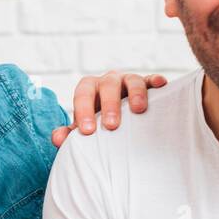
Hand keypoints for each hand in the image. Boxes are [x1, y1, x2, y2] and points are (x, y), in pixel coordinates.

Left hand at [51, 71, 167, 146]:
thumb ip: (69, 133)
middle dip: (109, 105)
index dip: (83, 111)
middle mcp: (108, 82)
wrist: (120, 118)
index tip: (87, 131)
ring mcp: (128, 81)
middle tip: (112, 126)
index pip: (83, 94)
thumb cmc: (98, 124)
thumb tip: (57, 138)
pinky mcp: (148, 84)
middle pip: (107, 86)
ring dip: (135, 93)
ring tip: (139, 110)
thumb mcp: (84, 128)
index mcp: (89, 90)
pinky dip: (156, 81)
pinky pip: (152, 79)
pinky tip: (161, 86)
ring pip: (131, 80)